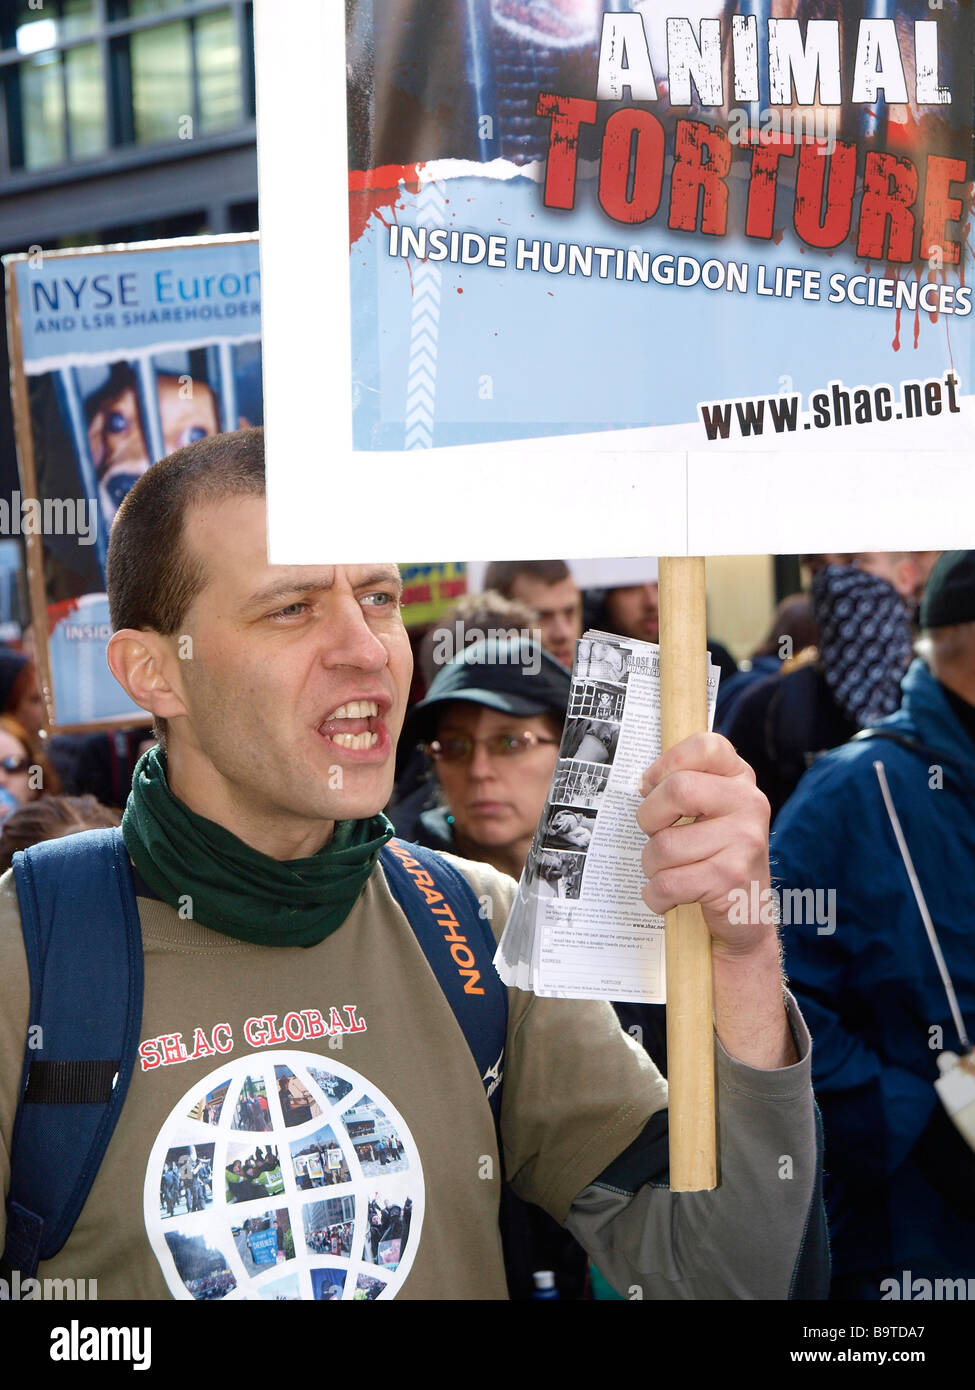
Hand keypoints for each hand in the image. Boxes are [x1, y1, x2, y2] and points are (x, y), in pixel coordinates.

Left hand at [637, 732, 772, 956]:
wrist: (747, 917)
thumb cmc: (716, 859)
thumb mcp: (711, 813)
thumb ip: (686, 787)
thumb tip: (645, 783)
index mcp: (741, 780)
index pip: (706, 746)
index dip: (667, 763)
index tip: (653, 786)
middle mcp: (750, 804)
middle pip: (678, 790)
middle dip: (650, 819)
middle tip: (656, 835)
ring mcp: (744, 841)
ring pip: (664, 845)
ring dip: (653, 866)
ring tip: (671, 872)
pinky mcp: (729, 878)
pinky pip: (666, 883)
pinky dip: (656, 896)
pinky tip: (670, 898)